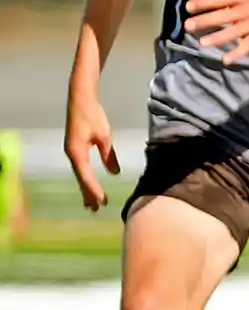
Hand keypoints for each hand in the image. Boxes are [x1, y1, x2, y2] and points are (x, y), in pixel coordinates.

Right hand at [64, 89, 118, 212]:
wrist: (80, 99)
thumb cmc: (93, 115)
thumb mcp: (104, 136)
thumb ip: (109, 155)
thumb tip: (115, 173)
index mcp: (77, 152)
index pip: (86, 176)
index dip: (94, 189)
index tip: (103, 201)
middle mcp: (71, 154)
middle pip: (81, 178)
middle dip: (89, 194)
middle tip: (96, 210)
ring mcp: (72, 151)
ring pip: (80, 174)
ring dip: (86, 188)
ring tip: (92, 204)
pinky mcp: (74, 147)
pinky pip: (81, 168)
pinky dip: (85, 178)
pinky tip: (89, 185)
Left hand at [184, 0, 248, 64]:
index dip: (204, 2)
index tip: (188, 6)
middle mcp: (246, 11)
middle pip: (223, 16)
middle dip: (205, 22)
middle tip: (188, 26)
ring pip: (234, 33)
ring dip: (218, 38)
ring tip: (202, 43)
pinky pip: (247, 46)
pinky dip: (238, 54)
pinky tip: (225, 60)